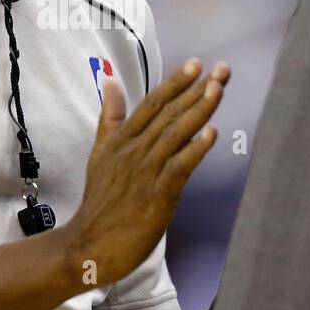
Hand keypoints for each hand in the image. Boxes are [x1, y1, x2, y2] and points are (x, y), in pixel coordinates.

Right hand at [64, 58, 229, 285]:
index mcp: (121, 140)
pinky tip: (211, 134)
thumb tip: (109, 82)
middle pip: (168, 114)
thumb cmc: (100, 201)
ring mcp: (145, 174)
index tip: (196, 63)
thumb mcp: (100, 153)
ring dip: (198, 111)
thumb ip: (110, 118)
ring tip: (218, 90)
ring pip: (175, 135)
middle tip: (221, 69)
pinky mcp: (156, 197)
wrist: (88, 246)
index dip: (174, 83)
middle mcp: (134, 152)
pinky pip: (178, 168)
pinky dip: (195, 150)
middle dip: (196, 90)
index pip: (152, 105)